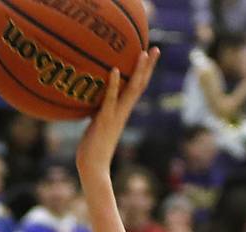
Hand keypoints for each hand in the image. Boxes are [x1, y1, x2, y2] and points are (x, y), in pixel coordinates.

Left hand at [76, 49, 159, 179]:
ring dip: (138, 71)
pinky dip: (114, 85)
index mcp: (122, 113)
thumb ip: (96, 113)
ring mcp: (115, 116)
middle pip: (140, 85)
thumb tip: (89, 102)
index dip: (145, 72)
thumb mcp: (95, 126)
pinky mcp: (105, 120)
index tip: (150, 55)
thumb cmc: (92, 151)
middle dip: (149, 67)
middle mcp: (123, 112)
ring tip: (143, 53)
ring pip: (131, 90)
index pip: (137, 89)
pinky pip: (111, 99)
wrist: (94, 169)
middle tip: (156, 48)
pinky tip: (115, 70)